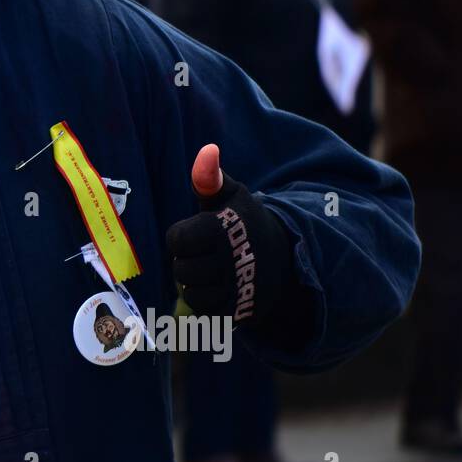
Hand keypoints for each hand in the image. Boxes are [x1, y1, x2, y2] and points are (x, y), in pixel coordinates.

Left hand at [165, 144, 295, 325]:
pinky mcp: (242, 312)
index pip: (176, 240)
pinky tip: (218, 287)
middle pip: (181, 270)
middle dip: (187, 261)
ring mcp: (239, 289)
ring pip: (191, 293)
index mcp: (224, 229)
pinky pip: (206, 312)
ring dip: (195, 283)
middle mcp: (233, 261)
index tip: (196, 233)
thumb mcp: (230, 196)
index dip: (180, 237)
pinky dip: (207, 301)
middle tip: (205, 253)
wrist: (284, 257)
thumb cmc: (245, 222)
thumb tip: (207, 149)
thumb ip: (210, 178)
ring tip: (211, 269)